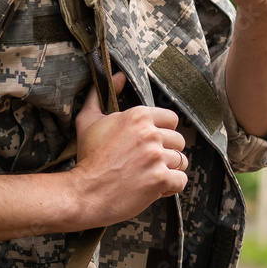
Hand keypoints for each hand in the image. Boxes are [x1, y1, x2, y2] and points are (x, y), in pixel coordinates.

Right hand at [71, 72, 187, 226]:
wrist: (84, 192)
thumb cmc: (87, 157)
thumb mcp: (88, 120)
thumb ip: (101, 94)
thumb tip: (118, 75)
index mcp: (137, 116)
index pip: (171, 119)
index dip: (163, 132)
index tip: (151, 144)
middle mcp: (150, 134)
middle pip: (179, 140)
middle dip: (167, 152)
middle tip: (149, 162)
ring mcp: (156, 156)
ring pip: (182, 161)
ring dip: (169, 170)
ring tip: (151, 175)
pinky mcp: (160, 179)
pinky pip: (181, 180)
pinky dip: (171, 187)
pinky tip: (155, 188)